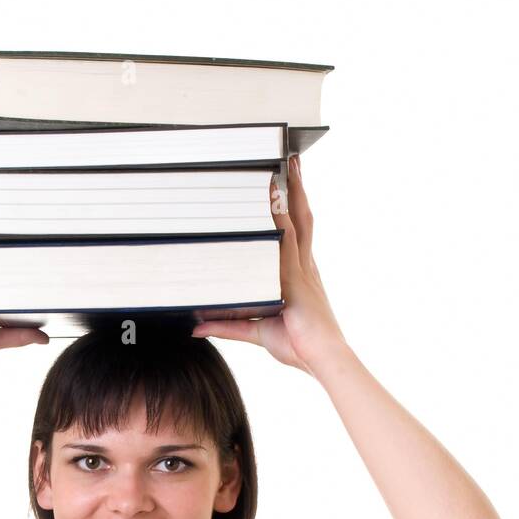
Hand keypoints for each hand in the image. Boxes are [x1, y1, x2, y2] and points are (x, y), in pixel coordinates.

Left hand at [191, 155, 346, 374]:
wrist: (323, 358)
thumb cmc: (298, 346)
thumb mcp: (255, 333)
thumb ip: (227, 325)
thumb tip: (196, 326)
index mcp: (301, 275)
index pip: (297, 233)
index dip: (294, 207)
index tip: (287, 184)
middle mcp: (305, 266)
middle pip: (303, 216)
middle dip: (298, 187)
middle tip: (291, 159)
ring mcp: (303, 269)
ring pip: (297, 220)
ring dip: (292, 189)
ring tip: (287, 163)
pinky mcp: (297, 278)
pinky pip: (286, 241)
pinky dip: (279, 219)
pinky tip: (273, 198)